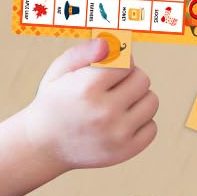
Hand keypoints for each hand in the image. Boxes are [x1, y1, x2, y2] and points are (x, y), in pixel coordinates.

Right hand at [23, 39, 158, 170]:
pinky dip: (140, 123)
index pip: (127, 63)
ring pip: (151, 102)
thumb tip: (111, 44)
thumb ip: (85, 51)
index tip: (107, 71)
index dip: (119, 63)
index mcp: (86, 89)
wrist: (43, 146)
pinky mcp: (127, 151)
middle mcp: (104, 112)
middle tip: (111, 88)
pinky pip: (152, 127)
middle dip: (130, 79)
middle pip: (143, 80)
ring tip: (117, 104)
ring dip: (138, 99)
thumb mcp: (60, 71)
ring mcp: (117, 135)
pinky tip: (120, 123)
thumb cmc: (55, 102)